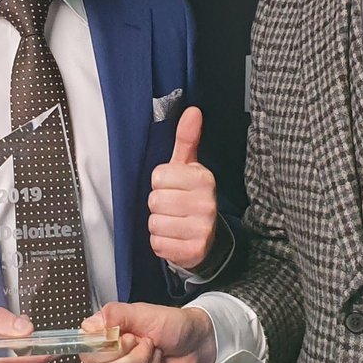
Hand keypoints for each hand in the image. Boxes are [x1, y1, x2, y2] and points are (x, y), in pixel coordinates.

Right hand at [79, 301, 212, 362]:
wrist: (196, 344)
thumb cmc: (170, 324)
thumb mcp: (143, 313)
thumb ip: (115, 314)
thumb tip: (87, 326)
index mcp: (105, 339)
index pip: (88, 354)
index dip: (110, 349)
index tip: (130, 338)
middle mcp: (109, 361)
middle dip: (135, 359)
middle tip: (148, 344)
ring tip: (155, 356)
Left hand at [149, 107, 218, 271]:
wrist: (206, 238)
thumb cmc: (190, 196)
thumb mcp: (188, 167)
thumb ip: (187, 139)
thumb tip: (192, 110)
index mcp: (204, 178)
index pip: (158, 176)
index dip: (160, 183)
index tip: (172, 186)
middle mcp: (207, 203)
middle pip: (155, 200)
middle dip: (157, 205)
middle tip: (172, 207)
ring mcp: (203, 228)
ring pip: (155, 223)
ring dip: (159, 225)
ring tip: (174, 222)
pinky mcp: (194, 251)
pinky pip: (158, 244)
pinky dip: (161, 243)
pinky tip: (174, 238)